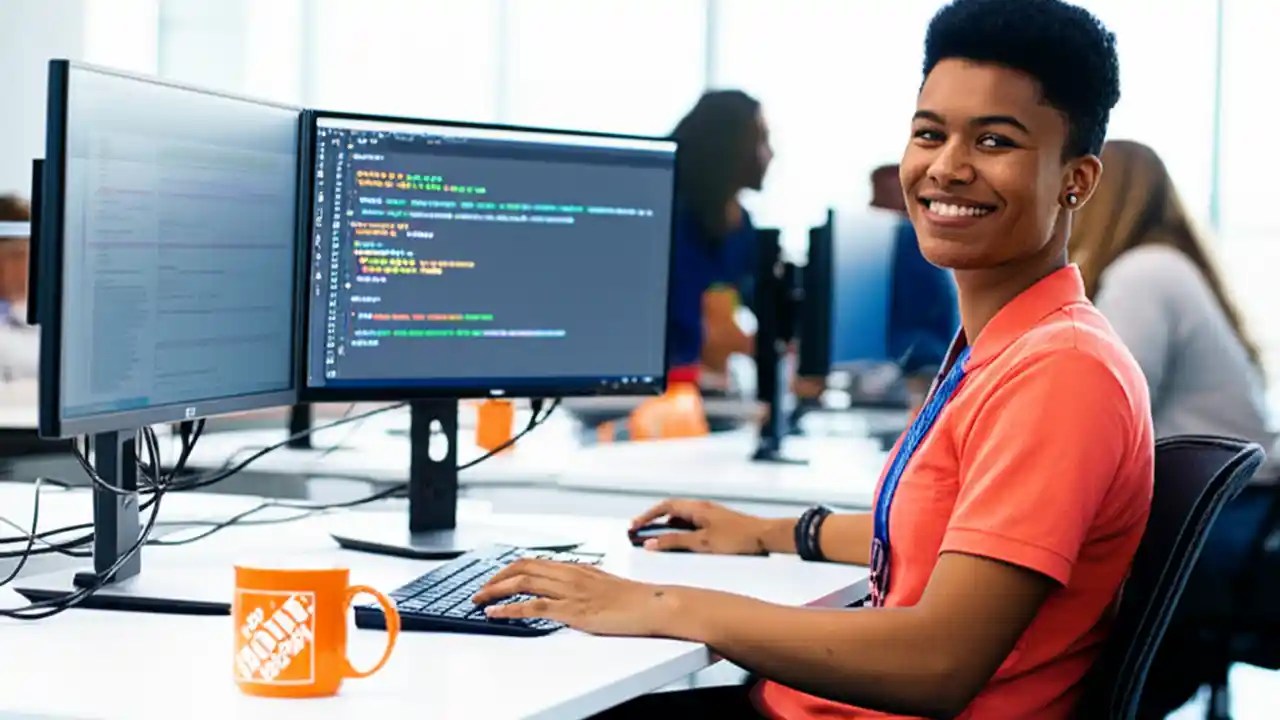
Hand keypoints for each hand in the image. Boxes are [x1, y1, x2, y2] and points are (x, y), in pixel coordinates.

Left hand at [471, 559, 671, 636]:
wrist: (651, 604)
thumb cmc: (632, 597)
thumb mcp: (601, 583)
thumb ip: (582, 582)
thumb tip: (567, 585)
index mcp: (574, 567)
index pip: (532, 561)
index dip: (507, 568)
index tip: (493, 577)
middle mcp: (569, 574)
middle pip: (522, 567)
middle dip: (495, 577)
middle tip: (478, 589)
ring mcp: (570, 591)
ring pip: (523, 582)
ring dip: (495, 590)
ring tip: (478, 599)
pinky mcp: (573, 609)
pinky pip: (533, 607)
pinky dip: (509, 609)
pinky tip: (495, 613)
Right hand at [631, 499, 767, 554]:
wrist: (766, 537)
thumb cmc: (738, 538)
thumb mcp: (702, 543)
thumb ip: (675, 542)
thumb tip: (651, 543)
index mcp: (696, 508)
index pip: (665, 507)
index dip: (647, 516)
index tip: (634, 526)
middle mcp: (702, 508)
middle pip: (671, 512)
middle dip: (654, 523)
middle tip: (641, 535)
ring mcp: (710, 515)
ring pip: (682, 520)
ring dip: (667, 529)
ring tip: (658, 543)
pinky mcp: (717, 524)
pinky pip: (692, 526)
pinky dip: (681, 533)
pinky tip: (681, 545)